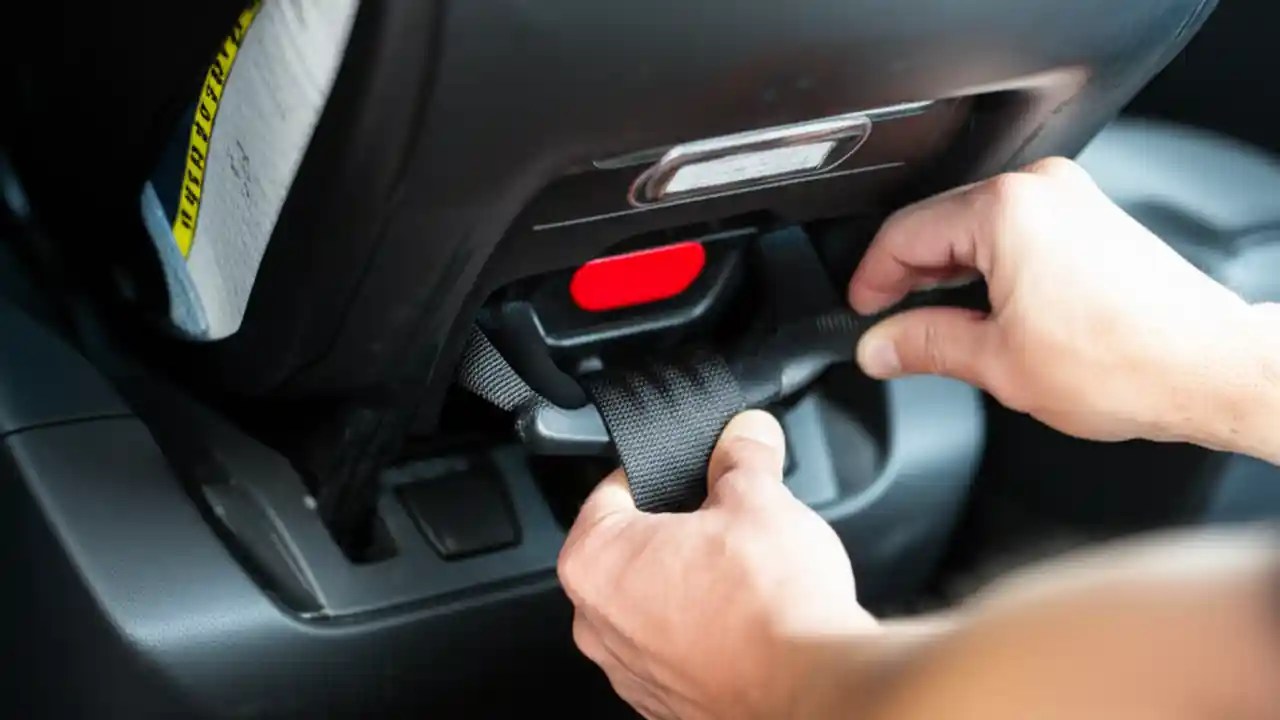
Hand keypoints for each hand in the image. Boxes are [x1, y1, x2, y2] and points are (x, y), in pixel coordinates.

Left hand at [557, 411, 877, 719]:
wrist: (814, 688)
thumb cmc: (770, 603)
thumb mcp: (759, 497)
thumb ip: (743, 456)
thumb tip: (745, 434)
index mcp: (595, 561)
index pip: (612, 490)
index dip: (661, 471)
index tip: (695, 468)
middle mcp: (598, 624)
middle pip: (632, 551)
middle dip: (679, 530)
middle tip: (729, 519)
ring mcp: (632, 673)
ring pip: (654, 605)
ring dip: (692, 585)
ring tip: (746, 574)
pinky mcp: (669, 705)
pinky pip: (677, 651)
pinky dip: (707, 633)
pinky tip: (750, 620)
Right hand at [849, 157, 1279, 450]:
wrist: (1209, 369)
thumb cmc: (1125, 362)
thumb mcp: (997, 362)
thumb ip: (923, 345)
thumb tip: (879, 346)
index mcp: (1005, 210)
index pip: (904, 234)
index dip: (871, 278)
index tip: (861, 311)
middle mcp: (1039, 190)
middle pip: (939, 224)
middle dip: (908, 276)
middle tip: (887, 325)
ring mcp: (1070, 199)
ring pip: (977, 228)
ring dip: (949, 273)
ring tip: (934, 325)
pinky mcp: (1090, 218)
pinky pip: (1016, 231)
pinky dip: (989, 266)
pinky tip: (982, 309)